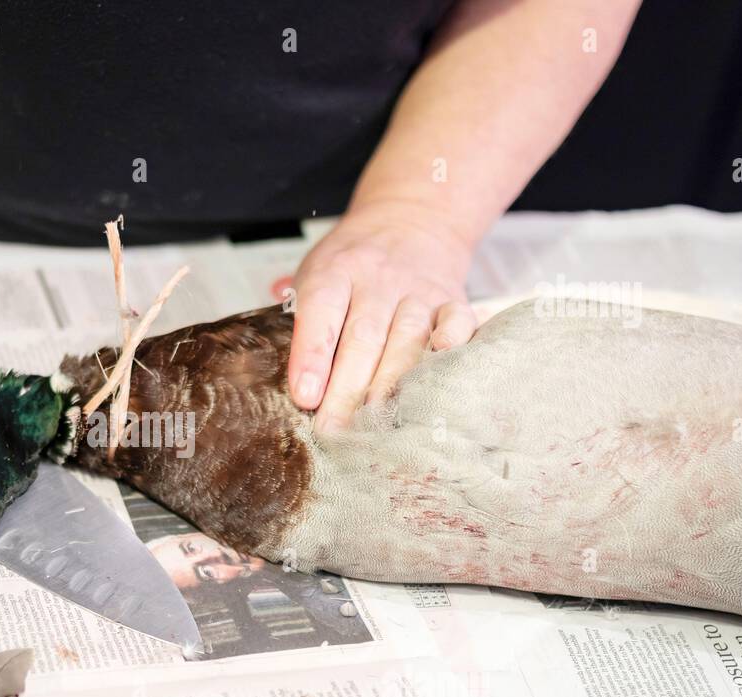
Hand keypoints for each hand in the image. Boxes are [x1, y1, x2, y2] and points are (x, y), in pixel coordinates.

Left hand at [287, 200, 479, 432]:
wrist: (410, 220)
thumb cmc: (351, 266)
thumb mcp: (316, 274)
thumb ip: (300, 319)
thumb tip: (284, 377)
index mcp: (336, 270)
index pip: (321, 310)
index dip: (311, 354)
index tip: (304, 397)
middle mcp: (378, 279)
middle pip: (363, 337)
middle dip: (346, 390)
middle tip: (333, 432)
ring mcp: (418, 290)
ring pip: (407, 339)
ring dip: (391, 384)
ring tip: (375, 424)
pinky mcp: (453, 300)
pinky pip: (456, 322)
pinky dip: (452, 347)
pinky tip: (439, 375)